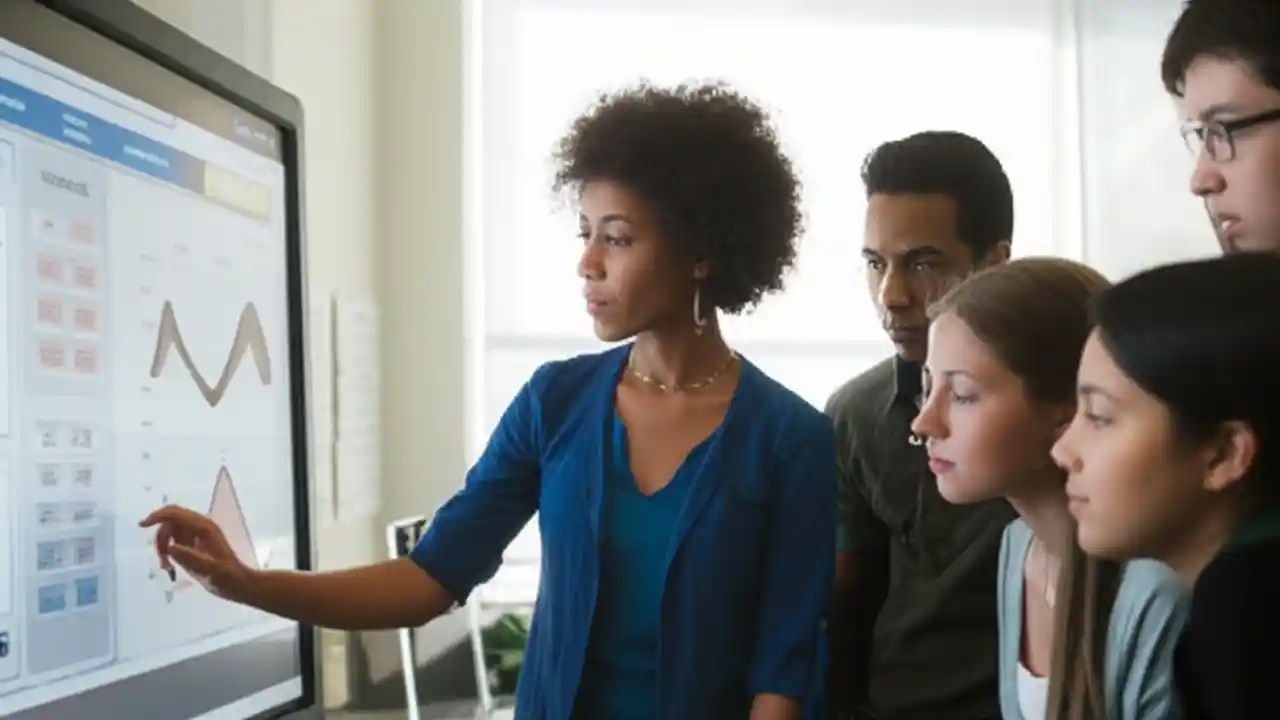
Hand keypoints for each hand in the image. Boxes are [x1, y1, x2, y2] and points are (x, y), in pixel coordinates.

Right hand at [139, 505, 255, 603]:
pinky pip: (174, 540)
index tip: (142, 525)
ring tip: (166, 567)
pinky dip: (167, 551)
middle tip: (162, 559)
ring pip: (170, 530)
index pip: (176, 513)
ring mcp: (198, 535)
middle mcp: (201, 527)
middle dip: (160, 537)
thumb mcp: (210, 571)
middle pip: (170, 520)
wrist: (239, 585)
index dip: (157, 516)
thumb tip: (170, 547)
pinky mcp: (195, 544)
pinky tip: (170, 567)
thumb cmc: (228, 579)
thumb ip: (191, 558)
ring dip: (162, 545)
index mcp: (204, 528)